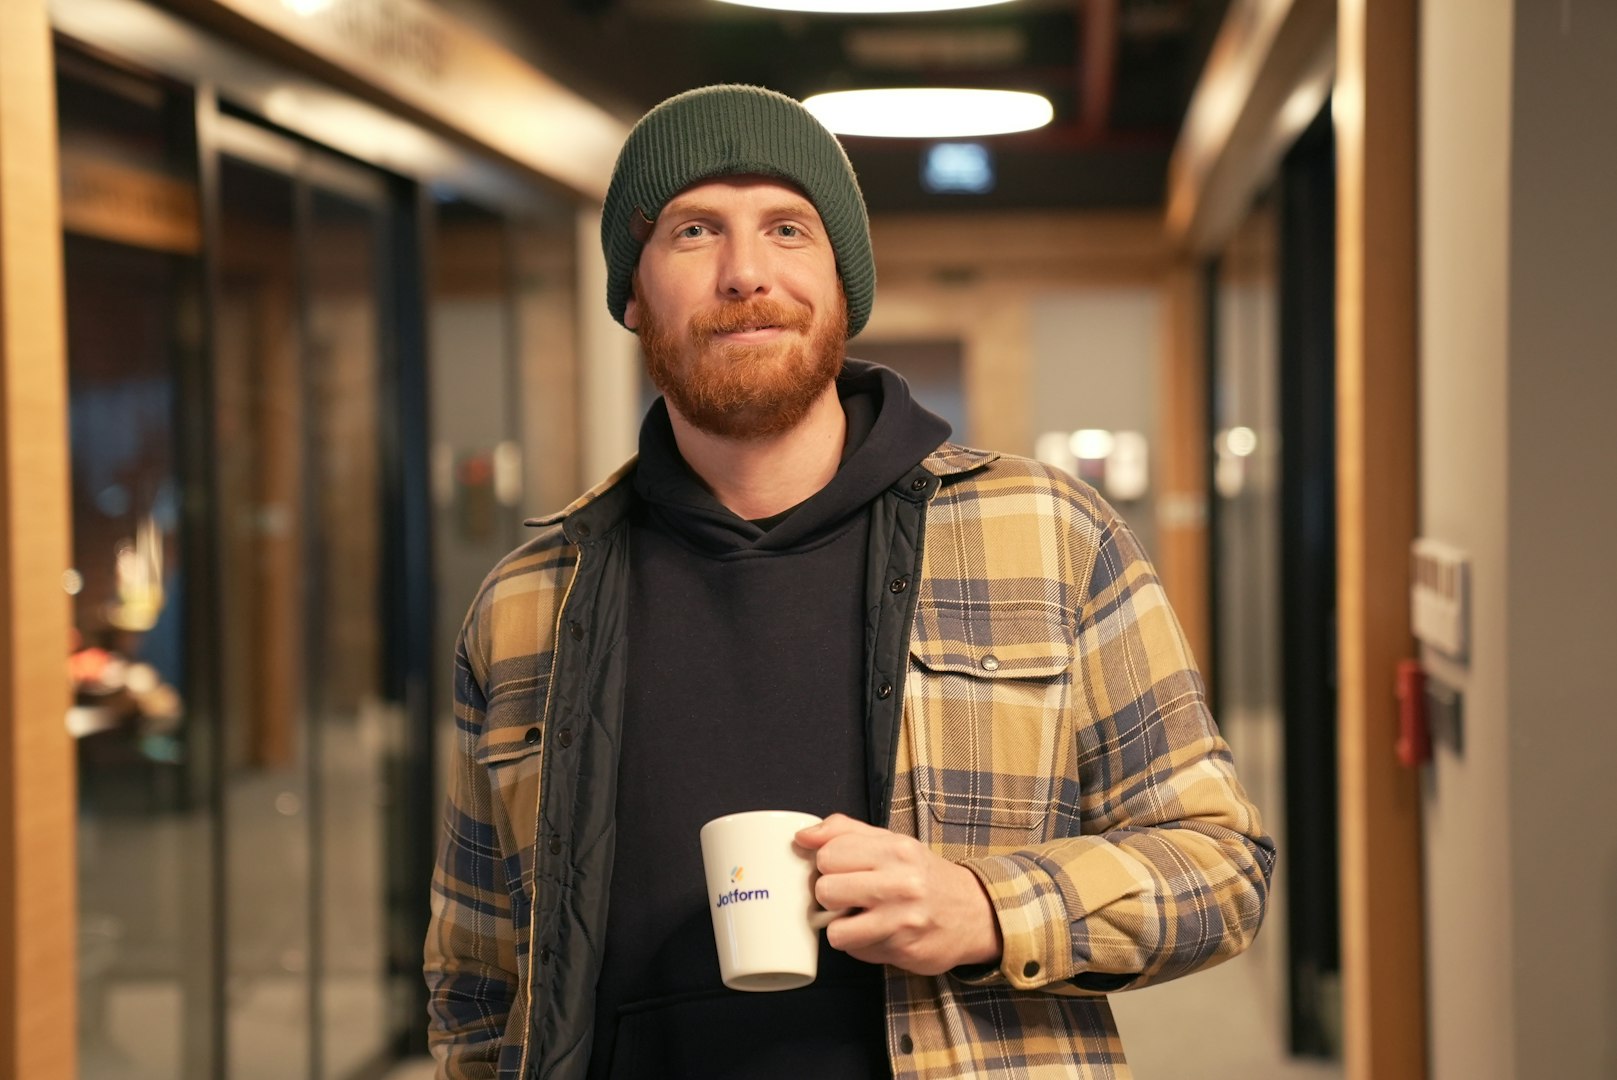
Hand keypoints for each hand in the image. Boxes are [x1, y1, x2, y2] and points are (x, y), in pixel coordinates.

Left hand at [794, 814, 1002, 975]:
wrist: (974, 913)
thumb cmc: (923, 875)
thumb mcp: (891, 842)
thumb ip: (844, 832)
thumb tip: (801, 837)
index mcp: (895, 849)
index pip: (828, 854)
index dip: (827, 864)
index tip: (841, 869)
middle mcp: (901, 883)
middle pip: (825, 890)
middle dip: (831, 896)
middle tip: (849, 896)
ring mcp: (903, 920)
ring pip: (835, 930)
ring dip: (841, 927)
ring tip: (859, 917)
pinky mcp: (904, 950)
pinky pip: (856, 952)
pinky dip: (860, 945)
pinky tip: (877, 934)